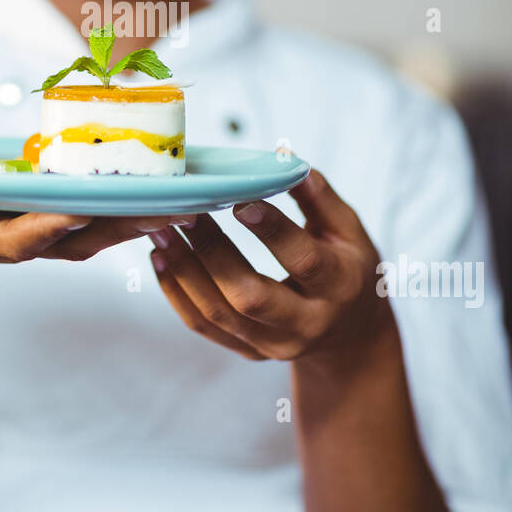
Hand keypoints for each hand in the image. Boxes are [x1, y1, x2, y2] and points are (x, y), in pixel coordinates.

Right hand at [0, 198, 196, 288]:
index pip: (22, 238)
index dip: (46, 227)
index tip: (74, 213)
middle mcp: (28, 238)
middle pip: (82, 238)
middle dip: (121, 225)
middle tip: (165, 210)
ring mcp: (50, 232)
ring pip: (104, 228)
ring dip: (143, 217)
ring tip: (188, 201)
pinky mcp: (65, 218)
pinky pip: (107, 212)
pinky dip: (139, 203)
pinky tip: (176, 187)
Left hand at [147, 170, 387, 362]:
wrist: (350, 337)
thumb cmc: (348, 270)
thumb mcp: (348, 231)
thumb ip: (319, 198)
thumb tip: (287, 160)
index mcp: (339, 286)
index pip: (304, 260)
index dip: (272, 230)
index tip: (239, 200)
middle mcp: (306, 324)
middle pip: (251, 296)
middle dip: (212, 252)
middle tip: (185, 212)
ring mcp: (274, 344)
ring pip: (219, 314)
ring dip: (184, 271)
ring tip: (160, 231)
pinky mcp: (249, 351)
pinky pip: (204, 326)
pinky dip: (177, 293)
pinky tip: (161, 259)